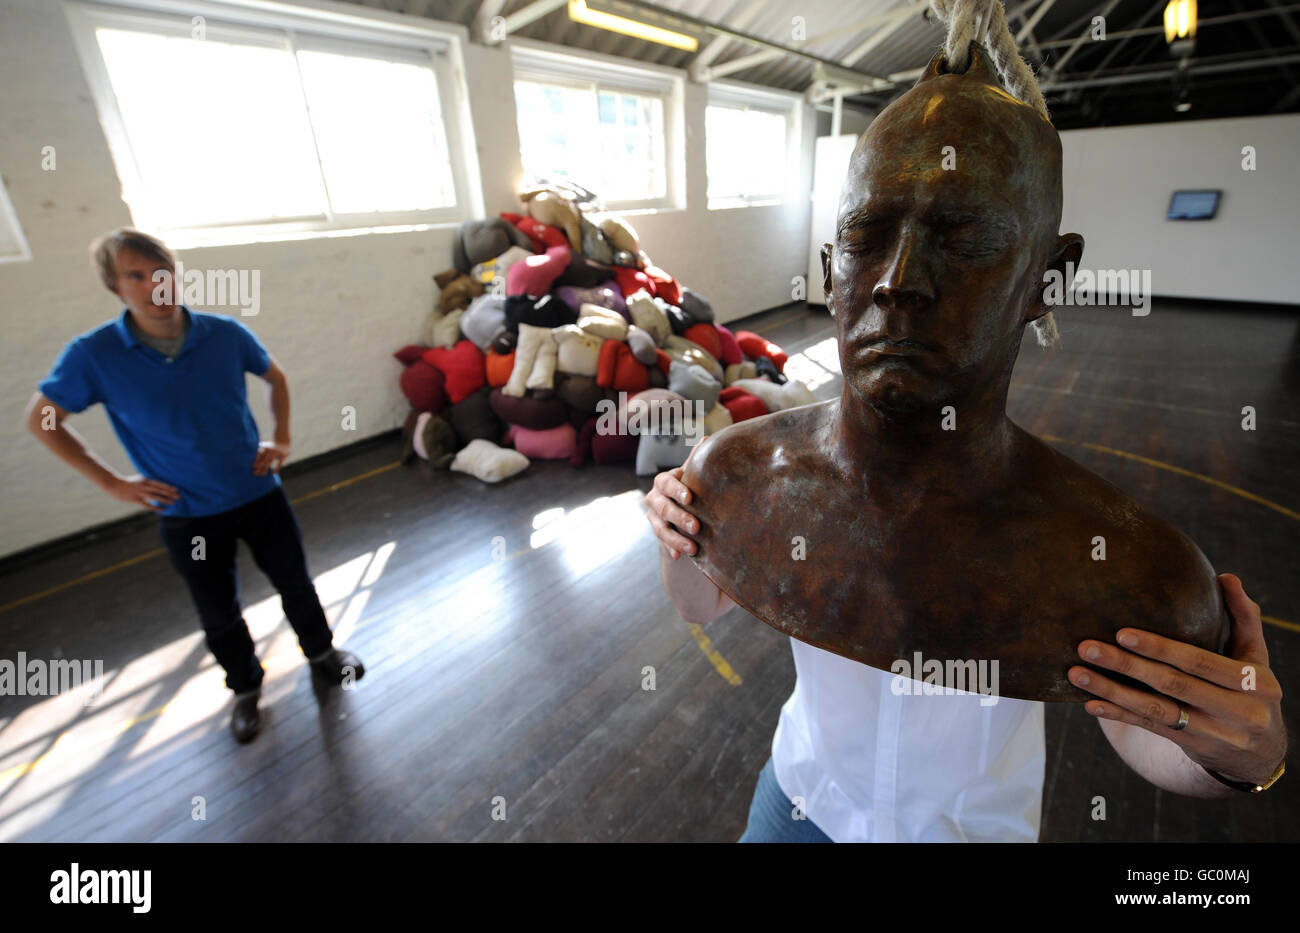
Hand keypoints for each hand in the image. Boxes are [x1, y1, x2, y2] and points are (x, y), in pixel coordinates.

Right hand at [105, 474, 179, 511]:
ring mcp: (140, 492)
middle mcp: (144, 486)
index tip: (177, 489)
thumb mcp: (139, 479)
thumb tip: (157, 485)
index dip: (168, 487)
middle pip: (160, 490)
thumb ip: (147, 482)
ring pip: (155, 496)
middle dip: (170, 493)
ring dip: (165, 500)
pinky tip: (162, 509)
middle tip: (179, 496)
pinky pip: (147, 504)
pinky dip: (155, 507)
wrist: (114, 484)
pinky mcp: (136, 499)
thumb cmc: (128, 482)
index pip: (159, 484)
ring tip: (173, 502)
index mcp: (145, 480)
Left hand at [253, 440, 289, 475]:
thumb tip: (253, 459)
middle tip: (255, 473)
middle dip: (259, 466)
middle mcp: (271, 450)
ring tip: (262, 475)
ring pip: (270, 461)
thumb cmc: (272, 447)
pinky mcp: (283, 456)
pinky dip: (276, 468)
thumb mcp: (265, 447)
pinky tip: (273, 473)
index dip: (256, 461)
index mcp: (266, 448)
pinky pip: (279, 463)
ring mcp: (277, 453)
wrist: (283, 441)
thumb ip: (260, 452)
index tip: (253, 467)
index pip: (260, 456)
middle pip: (264, 459)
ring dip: (266, 468)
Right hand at [646, 466, 700, 559]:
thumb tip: (706, 438)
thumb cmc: (689, 484)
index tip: (690, 498)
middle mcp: (654, 498)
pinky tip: (680, 556)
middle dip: (679, 518)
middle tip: (696, 527)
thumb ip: (696, 460)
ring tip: (693, 548)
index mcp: (663, 481)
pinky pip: (662, 542)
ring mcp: (654, 517)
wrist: (680, 504)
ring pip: (660, 528)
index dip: (676, 490)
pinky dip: (671, 548)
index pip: (665, 483)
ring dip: (676, 539)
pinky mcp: (658, 532)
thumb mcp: (692, 474)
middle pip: (663, 508)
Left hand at [1070, 573, 1285, 786]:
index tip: (1122, 633)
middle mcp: (1238, 711)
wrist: (1259, 752)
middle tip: (1086, 647)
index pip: (1199, 661)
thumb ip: (1243, 617)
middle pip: (1172, 685)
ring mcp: (1215, 733)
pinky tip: (1090, 704)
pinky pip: (1150, 728)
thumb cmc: (1251, 688)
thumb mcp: (1256, 656)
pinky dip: (1119, 715)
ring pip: (1155, 710)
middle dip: (1126, 665)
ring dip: (1112, 691)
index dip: (1160, 648)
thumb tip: (1226, 577)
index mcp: (1254, 682)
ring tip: (1077, 673)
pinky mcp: (1193, 746)